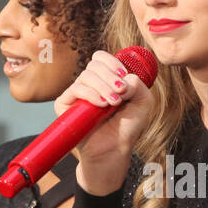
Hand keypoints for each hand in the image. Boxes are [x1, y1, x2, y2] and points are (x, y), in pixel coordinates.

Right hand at [54, 50, 153, 193]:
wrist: (114, 149)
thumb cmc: (127, 127)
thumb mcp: (143, 102)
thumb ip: (138, 85)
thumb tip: (122, 79)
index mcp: (105, 79)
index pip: (101, 58)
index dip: (112, 62)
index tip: (123, 75)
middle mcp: (89, 84)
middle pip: (95, 64)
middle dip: (111, 76)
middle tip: (121, 93)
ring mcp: (76, 94)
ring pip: (86, 75)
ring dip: (103, 87)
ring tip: (114, 103)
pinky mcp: (64, 105)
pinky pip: (75, 89)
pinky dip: (90, 94)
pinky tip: (102, 105)